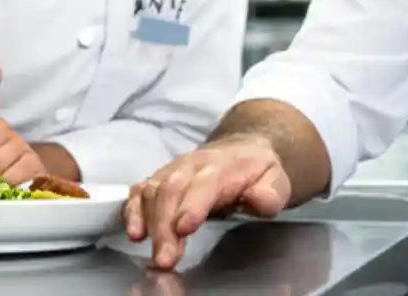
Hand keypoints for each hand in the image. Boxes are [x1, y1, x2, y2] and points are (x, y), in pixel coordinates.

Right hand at [125, 135, 291, 269]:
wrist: (242, 149)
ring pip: (152, 191)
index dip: (191, 205)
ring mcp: (172, 170)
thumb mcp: (275, 180)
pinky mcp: (159, 179)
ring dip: (148, 223)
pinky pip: (139, 191)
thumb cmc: (257, 171)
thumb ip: (269, 193)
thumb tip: (258, 199)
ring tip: (154, 253)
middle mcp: (192, 165)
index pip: (204, 184)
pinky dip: (132, 211)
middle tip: (165, 259)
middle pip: (171, 190)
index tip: (184, 228)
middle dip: (164, 226)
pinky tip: (134, 232)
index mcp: (223, 166)